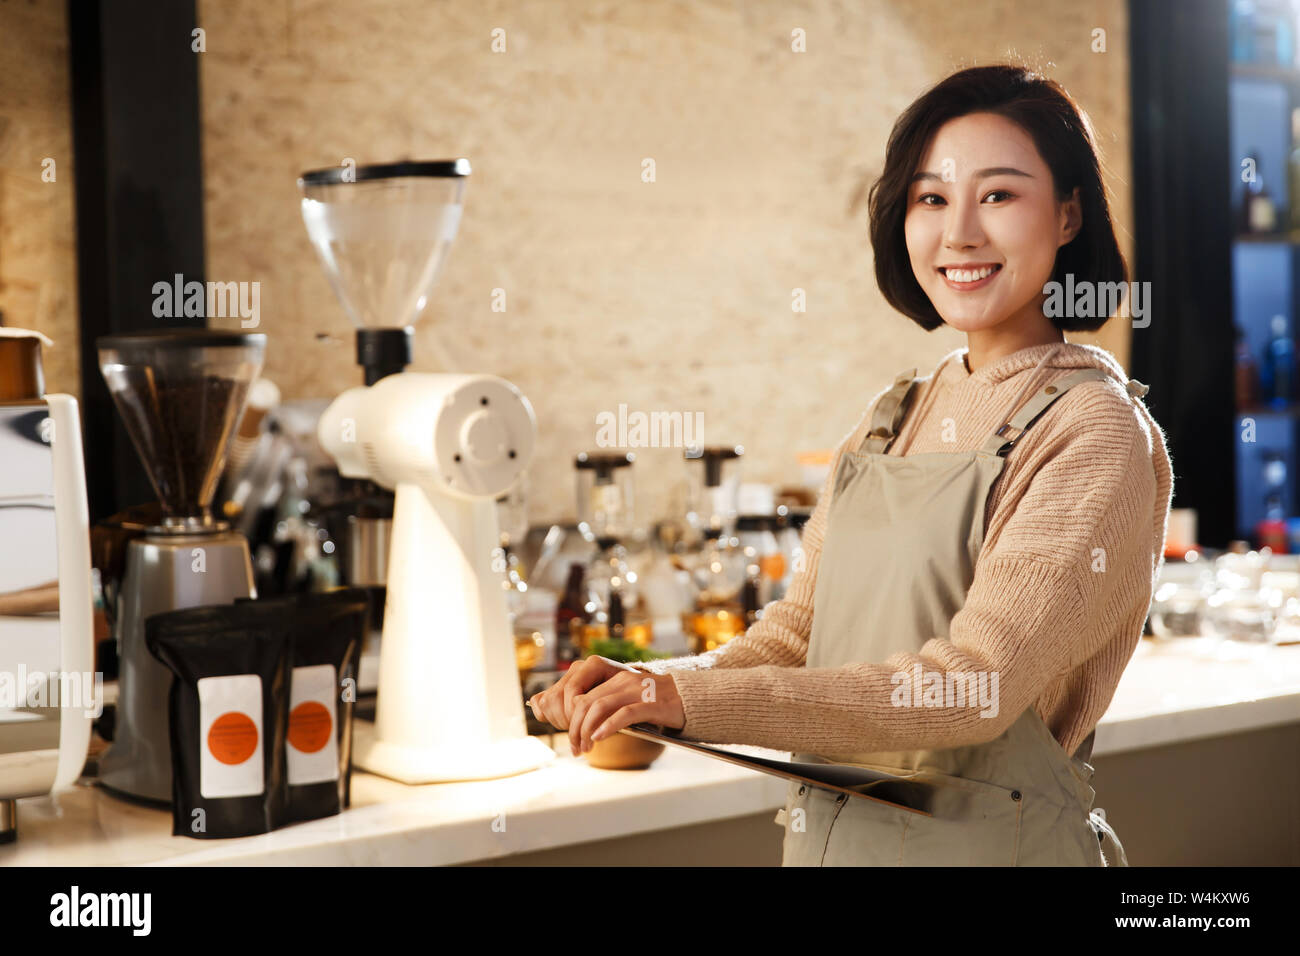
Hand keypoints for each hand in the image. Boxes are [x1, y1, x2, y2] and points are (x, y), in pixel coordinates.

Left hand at [528, 656, 685, 756]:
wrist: (685, 698)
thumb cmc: (645, 701)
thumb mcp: (612, 697)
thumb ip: (582, 700)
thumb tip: (538, 704)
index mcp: (606, 673)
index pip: (571, 691)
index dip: (561, 713)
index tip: (564, 733)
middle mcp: (618, 678)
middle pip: (582, 701)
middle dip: (572, 727)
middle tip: (575, 748)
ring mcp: (635, 688)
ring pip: (599, 706)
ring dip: (586, 731)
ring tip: (585, 748)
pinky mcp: (652, 703)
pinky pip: (624, 713)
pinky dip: (608, 726)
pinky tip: (600, 737)